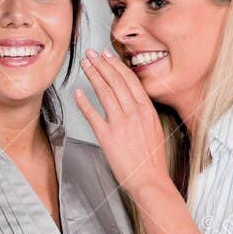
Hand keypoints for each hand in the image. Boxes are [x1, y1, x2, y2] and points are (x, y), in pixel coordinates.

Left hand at [72, 49, 175, 203]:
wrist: (150, 179)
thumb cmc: (152, 160)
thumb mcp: (154, 129)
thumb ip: (143, 114)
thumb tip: (134, 103)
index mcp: (146, 109)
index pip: (130, 80)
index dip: (116, 66)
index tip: (108, 56)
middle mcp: (134, 112)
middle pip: (116, 81)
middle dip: (102, 64)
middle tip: (91, 54)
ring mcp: (120, 123)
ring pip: (105, 92)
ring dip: (93, 76)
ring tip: (85, 65)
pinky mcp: (108, 136)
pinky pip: (93, 115)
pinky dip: (84, 103)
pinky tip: (77, 93)